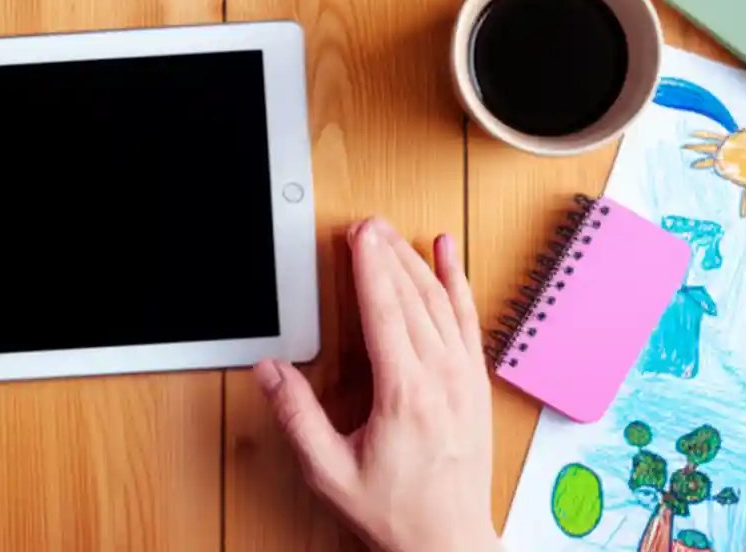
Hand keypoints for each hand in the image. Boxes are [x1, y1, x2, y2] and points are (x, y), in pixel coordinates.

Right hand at [255, 218, 498, 551]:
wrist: (449, 542)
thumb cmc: (394, 511)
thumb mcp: (331, 472)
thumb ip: (298, 418)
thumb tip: (270, 371)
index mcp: (405, 394)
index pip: (385, 312)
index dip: (369, 267)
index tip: (358, 235)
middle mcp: (442, 378)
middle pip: (413, 298)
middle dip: (388, 254)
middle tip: (366, 224)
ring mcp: (464, 378)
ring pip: (442, 303)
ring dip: (416, 263)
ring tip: (394, 234)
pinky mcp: (475, 383)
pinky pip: (469, 320)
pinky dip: (459, 283)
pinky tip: (448, 256)